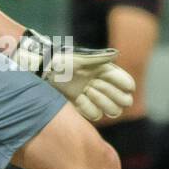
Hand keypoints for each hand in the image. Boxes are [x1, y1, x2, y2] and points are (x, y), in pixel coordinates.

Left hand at [12, 29, 134, 121]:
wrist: (43, 71)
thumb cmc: (63, 61)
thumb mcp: (81, 59)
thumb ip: (100, 58)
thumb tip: (116, 54)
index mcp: (104, 71)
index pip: (125, 83)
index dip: (124, 84)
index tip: (125, 86)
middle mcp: (101, 84)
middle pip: (121, 99)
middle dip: (113, 95)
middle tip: (98, 87)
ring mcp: (92, 96)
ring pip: (110, 109)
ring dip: (102, 102)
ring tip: (88, 91)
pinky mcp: (80, 105)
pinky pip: (93, 114)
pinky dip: (88, 108)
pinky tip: (79, 98)